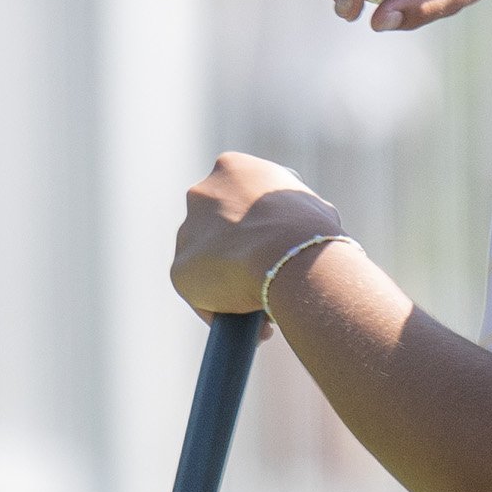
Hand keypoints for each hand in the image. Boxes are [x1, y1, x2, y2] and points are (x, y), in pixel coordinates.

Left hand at [172, 153, 342, 317]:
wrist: (288, 255)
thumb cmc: (311, 231)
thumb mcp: (312, 208)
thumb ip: (292, 213)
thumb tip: (298, 236)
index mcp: (234, 167)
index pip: (245, 198)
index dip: (266, 226)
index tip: (283, 249)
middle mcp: (201, 193)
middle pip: (222, 230)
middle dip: (243, 253)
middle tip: (272, 277)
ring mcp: (187, 233)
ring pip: (212, 263)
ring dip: (233, 282)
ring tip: (267, 305)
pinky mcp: (180, 271)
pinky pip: (206, 297)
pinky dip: (226, 310)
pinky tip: (254, 323)